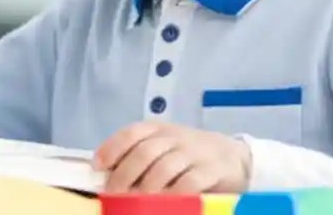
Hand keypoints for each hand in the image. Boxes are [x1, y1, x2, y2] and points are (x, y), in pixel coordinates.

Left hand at [94, 122, 250, 193]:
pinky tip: (166, 203)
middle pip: (144, 152)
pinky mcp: (211, 170)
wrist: (234, 158)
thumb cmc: (190, 155)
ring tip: (137, 202)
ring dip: (146, 187)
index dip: (112, 148)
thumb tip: (106, 172)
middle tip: (113, 193)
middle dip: (124, 174)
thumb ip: (140, 155)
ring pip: (164, 167)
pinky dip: (173, 195)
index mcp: (159, 129)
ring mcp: (194, 152)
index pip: (132, 133)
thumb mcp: (166, 147)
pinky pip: (189, 183)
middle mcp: (175, 137)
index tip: (98, 166)